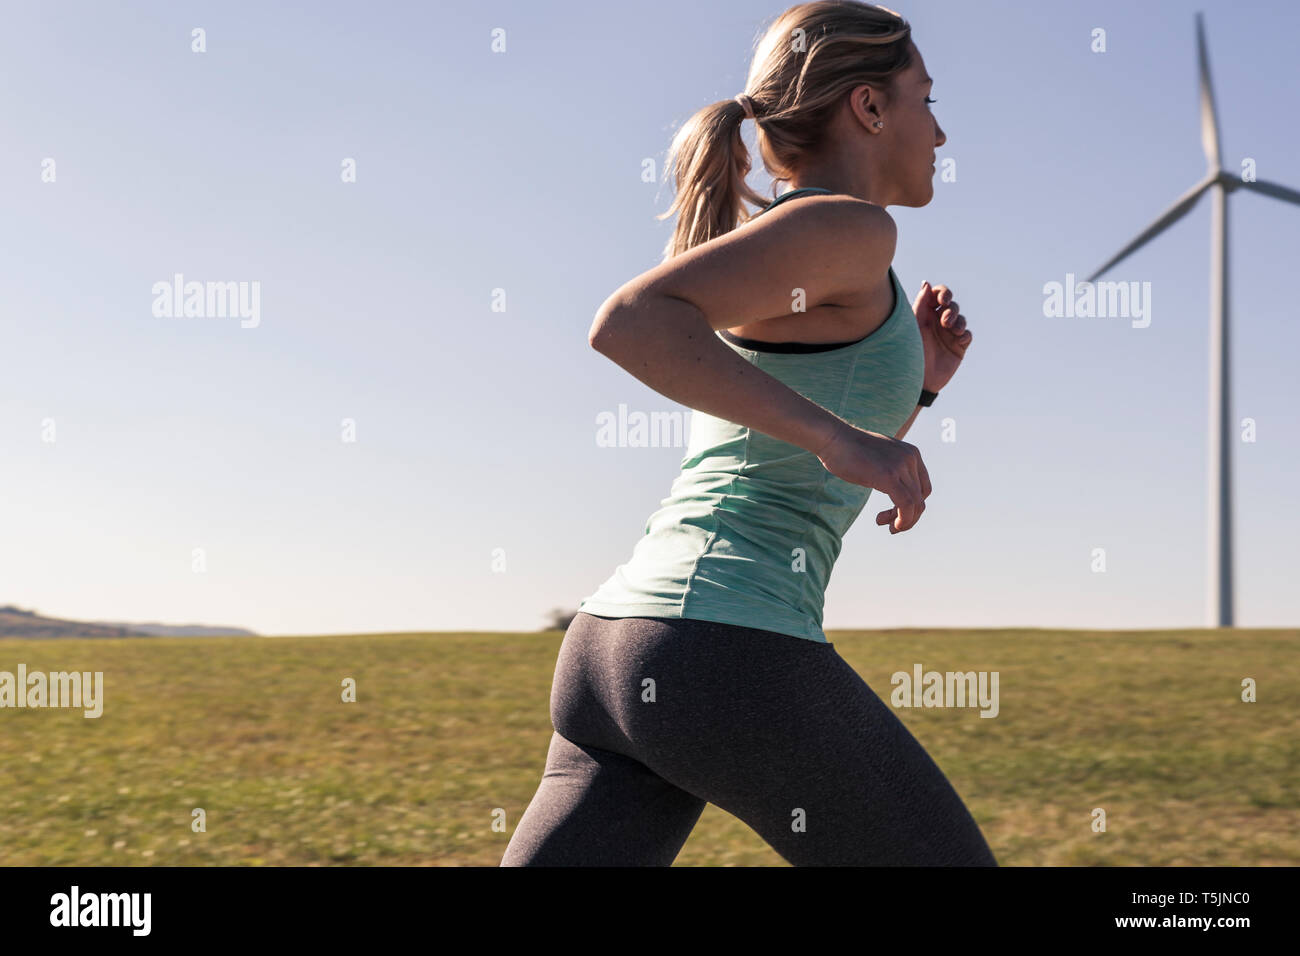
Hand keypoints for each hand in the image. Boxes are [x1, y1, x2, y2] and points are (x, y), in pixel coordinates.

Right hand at [816, 421, 931, 533]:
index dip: (912, 507)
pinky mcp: (889, 476)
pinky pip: (905, 505)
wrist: (833, 438)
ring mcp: (900, 466)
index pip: (923, 489)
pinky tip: (889, 525)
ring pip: (915, 504)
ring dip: (903, 522)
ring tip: (888, 527)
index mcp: (912, 454)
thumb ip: (892, 472)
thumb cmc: (849, 451)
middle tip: (890, 526)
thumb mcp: (879, 460)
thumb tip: (895, 491)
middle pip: (920, 499)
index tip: (894, 514)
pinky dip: (902, 520)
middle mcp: (911, 459)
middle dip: (907, 517)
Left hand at [913, 281, 972, 392]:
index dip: (942, 293)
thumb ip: (920, 304)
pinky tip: (958, 337)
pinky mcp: (959, 346)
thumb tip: (927, 283)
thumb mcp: (914, 325)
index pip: (937, 295)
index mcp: (925, 314)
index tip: (941, 300)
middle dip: (951, 308)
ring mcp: (949, 334)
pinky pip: (967, 334)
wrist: (918, 377)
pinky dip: (964, 333)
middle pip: (951, 304)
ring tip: (950, 328)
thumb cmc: (910, 351)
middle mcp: (938, 322)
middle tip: (944, 318)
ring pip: (961, 318)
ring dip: (957, 320)